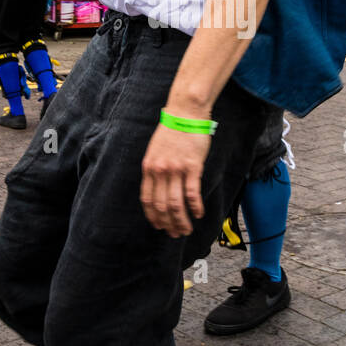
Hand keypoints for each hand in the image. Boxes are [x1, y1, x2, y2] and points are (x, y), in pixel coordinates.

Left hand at [140, 121, 210, 237]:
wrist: (185, 113)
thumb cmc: (172, 131)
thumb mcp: (155, 150)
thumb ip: (155, 168)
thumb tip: (158, 187)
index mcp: (149, 167)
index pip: (147, 199)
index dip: (153, 216)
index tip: (158, 226)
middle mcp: (160, 170)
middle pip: (161, 205)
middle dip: (168, 223)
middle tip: (175, 233)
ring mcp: (176, 169)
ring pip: (176, 203)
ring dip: (181, 220)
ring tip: (186, 229)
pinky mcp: (192, 166)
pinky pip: (192, 193)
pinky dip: (195, 207)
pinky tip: (199, 213)